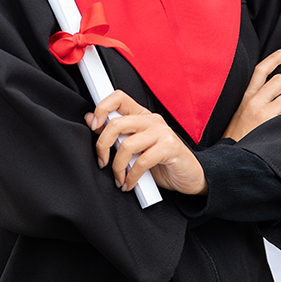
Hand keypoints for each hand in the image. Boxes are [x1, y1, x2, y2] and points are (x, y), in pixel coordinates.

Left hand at [85, 90, 207, 194]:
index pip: (118, 97)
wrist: (190, 177)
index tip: (93, 127)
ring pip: (126, 145)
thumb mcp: (135, 149)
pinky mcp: (169, 147)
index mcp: (141, 115)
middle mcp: (151, 119)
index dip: (101, 108)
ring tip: (119, 179)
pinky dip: (131, 176)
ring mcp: (162, 132)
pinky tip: (130, 184)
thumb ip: (117, 135)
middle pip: (116, 123)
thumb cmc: (161, 163)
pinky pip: (141, 161)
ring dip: (117, 167)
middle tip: (102, 162)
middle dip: (102, 146)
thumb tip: (91, 120)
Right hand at [222, 45, 280, 141]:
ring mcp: (264, 114)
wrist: (229, 161)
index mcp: (245, 98)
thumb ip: (253, 105)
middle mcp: (254, 103)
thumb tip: (274, 98)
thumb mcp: (239, 117)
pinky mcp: (272, 126)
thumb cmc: (236, 142)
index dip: (275, 58)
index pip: (261, 70)